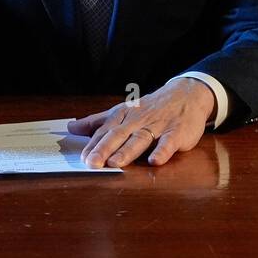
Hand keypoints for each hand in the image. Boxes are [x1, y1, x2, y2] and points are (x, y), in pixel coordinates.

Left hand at [67, 77, 215, 168]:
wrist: (186, 94)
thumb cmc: (150, 108)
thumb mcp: (122, 111)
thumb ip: (97, 122)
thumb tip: (71, 128)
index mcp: (124, 116)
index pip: (105, 130)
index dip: (93, 144)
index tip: (82, 158)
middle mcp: (138, 120)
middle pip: (119, 135)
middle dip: (105, 148)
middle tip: (92, 163)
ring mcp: (158, 126)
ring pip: (141, 138)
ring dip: (128, 151)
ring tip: (115, 162)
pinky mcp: (177, 132)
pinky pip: (169, 142)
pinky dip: (162, 151)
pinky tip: (154, 160)